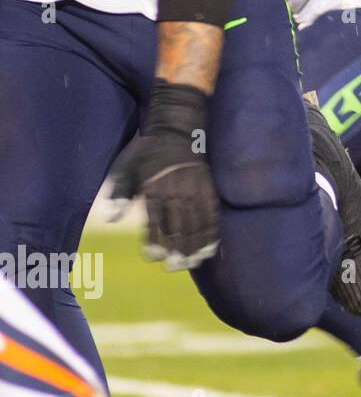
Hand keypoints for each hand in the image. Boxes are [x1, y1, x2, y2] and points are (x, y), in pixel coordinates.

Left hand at [107, 82, 220, 270]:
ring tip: (193, 263)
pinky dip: (212, 232)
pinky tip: (210, 247)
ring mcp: (196, 190)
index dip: (155, 242)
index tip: (154, 258)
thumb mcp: (127, 169)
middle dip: (177, 250)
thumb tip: (111, 219)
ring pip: (198, 223)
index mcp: (154, 188)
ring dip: (196, 245)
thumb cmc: (148, 152)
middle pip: (179, 226)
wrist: (178, 129)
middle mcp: (177, 191)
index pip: (156, 221)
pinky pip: (212, 214)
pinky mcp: (209, 189)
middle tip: (174, 267)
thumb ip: (119, 195)